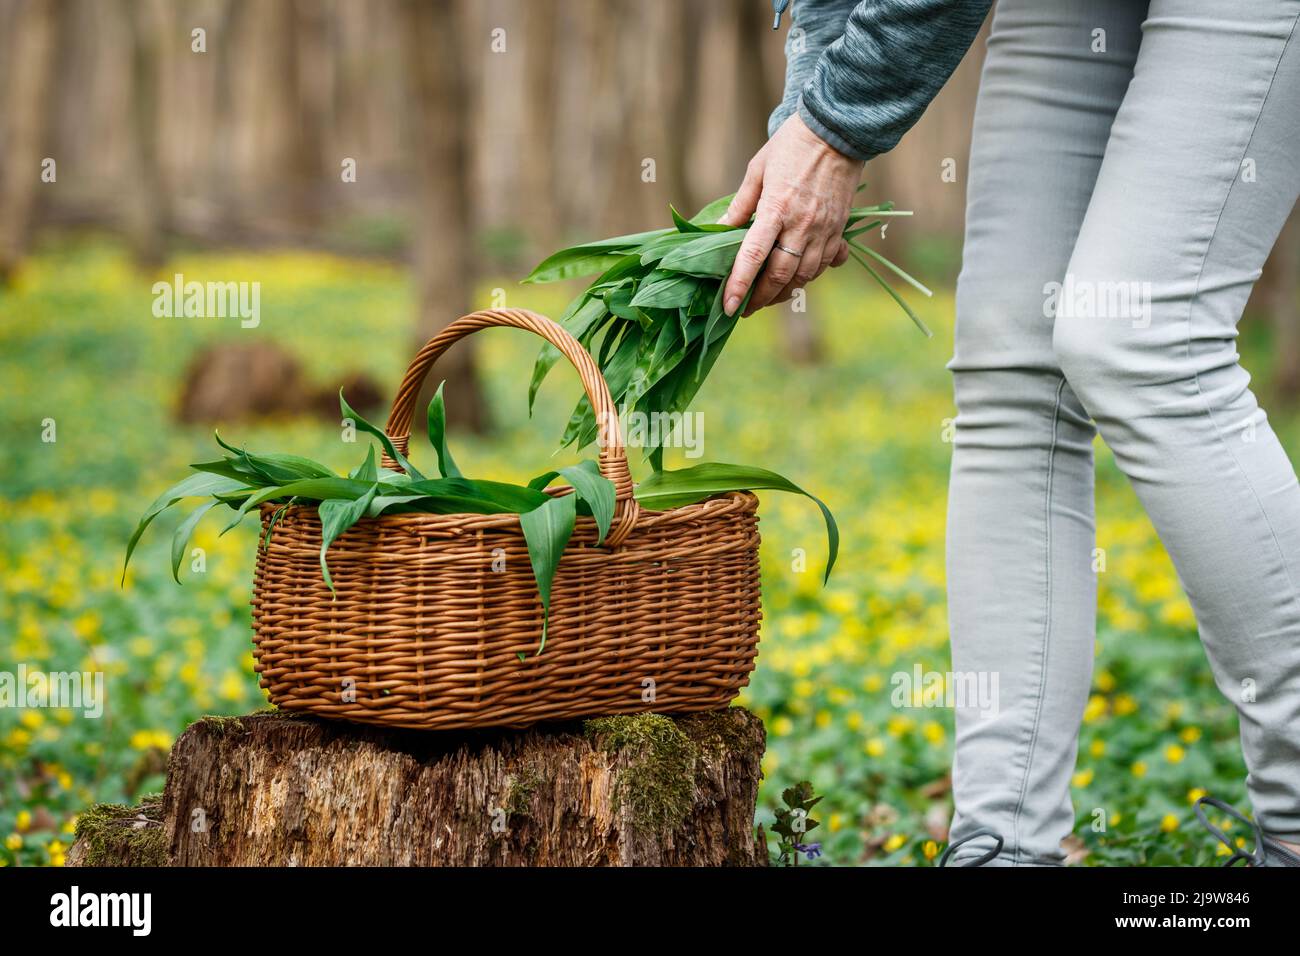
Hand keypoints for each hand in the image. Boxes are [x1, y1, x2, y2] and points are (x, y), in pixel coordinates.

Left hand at [719, 112, 863, 316]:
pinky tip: (800, 275)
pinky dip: (812, 275)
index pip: (753, 256)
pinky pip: (828, 263)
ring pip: (805, 276)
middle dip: (761, 298)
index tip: (727, 307)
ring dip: (785, 291)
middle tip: (744, 308)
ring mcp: (824, 230)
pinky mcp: (840, 229)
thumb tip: (720, 231)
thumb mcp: (758, 170)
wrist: (837, 130)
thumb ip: (740, 205)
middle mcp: (802, 225)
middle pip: (780, 275)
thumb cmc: (791, 145)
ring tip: (769, 296)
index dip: (739, 285)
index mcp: (776, 208)